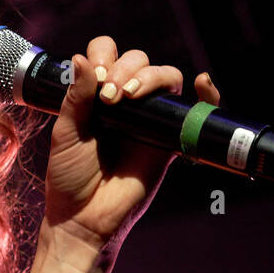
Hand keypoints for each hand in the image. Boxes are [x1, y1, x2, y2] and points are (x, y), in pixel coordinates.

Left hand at [42, 35, 221, 257]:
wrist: (83, 218)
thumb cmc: (69, 177)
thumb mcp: (66, 133)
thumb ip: (77, 97)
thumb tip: (82, 58)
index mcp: (96, 96)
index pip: (107, 54)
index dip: (104, 55)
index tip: (95, 78)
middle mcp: (124, 103)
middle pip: (139, 60)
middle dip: (125, 68)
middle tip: (110, 96)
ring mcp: (148, 120)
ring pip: (164, 78)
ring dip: (150, 76)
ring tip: (129, 95)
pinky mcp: (168, 141)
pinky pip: (194, 114)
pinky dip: (207, 95)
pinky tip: (202, 82)